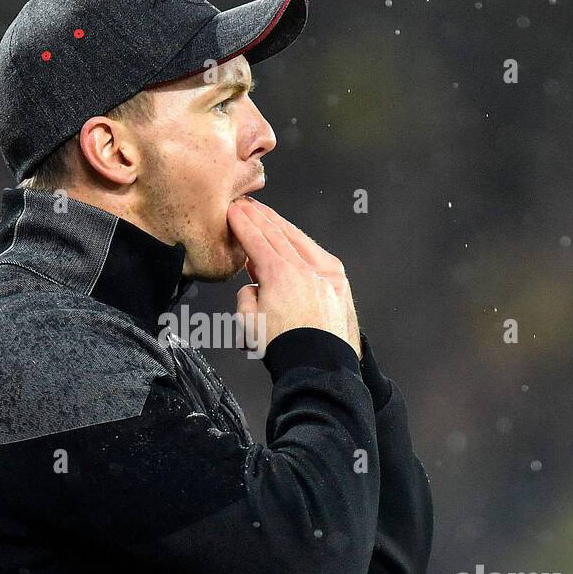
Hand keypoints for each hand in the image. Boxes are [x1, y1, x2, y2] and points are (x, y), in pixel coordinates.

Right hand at [227, 196, 360, 359]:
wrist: (318, 367)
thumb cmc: (285, 350)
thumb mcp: (248, 322)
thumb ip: (246, 294)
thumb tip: (254, 284)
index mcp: (279, 274)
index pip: (256, 240)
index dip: (242, 223)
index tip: (233, 212)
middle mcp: (304, 268)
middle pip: (278, 234)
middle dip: (260, 217)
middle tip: (247, 206)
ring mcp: (324, 273)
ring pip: (299, 240)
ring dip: (281, 226)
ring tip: (267, 216)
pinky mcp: (339, 283)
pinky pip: (318, 254)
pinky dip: (303, 244)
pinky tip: (295, 239)